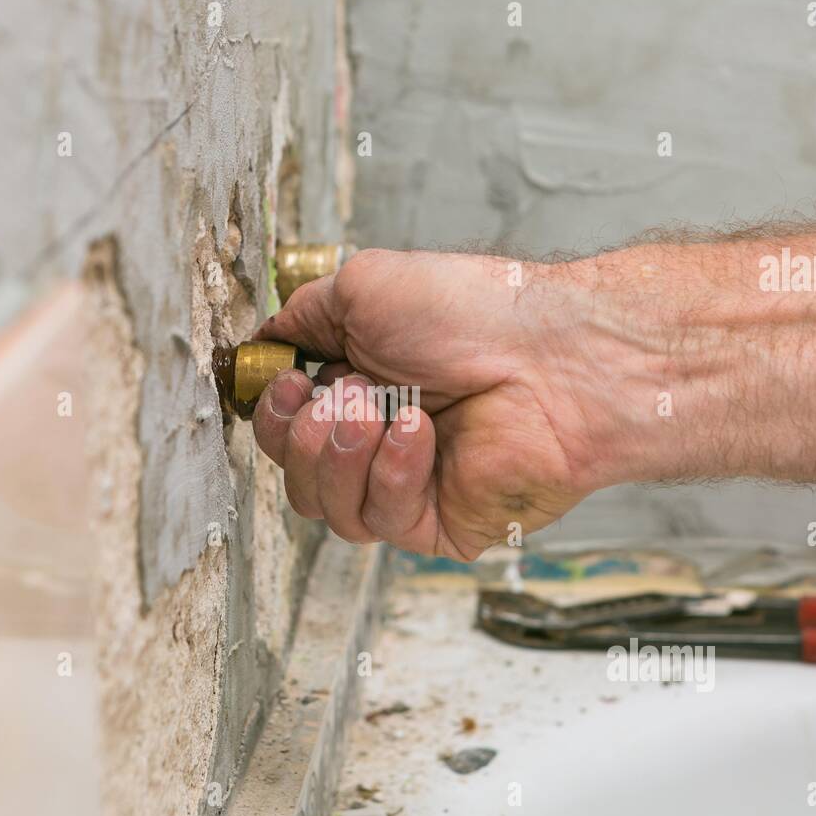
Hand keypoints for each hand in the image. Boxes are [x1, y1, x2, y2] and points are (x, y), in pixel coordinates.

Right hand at [250, 249, 649, 559]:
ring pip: (328, 508)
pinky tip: (421, 433)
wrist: (549, 353)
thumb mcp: (363, 289)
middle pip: (298, 475)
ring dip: (343, 453)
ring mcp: (409, 487)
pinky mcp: (438, 526)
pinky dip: (392, 471)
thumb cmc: (472, 313)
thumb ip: (302, 317)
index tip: (289, 381)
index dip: (275, 414)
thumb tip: (266, 340)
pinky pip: (380, 519)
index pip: (286, 430)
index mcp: (360, 387)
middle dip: (307, 435)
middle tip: (349, 393)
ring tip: (384, 408)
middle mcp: (380, 441)